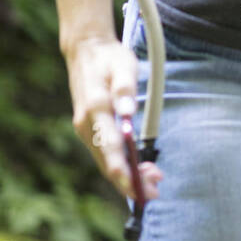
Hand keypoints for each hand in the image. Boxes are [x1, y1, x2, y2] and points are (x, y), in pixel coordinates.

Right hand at [65, 36, 162, 201]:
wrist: (86, 50)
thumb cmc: (109, 57)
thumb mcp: (123, 65)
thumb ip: (125, 88)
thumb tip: (129, 111)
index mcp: (95, 108)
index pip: (109, 147)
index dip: (123, 171)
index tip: (138, 188)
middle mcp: (86, 123)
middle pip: (107, 161)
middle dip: (129, 181)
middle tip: (155, 190)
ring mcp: (85, 128)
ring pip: (105, 161)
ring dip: (126, 175)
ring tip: (153, 181)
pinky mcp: (89, 129)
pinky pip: (103, 154)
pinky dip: (119, 165)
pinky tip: (137, 169)